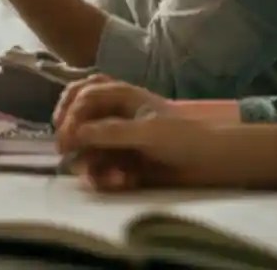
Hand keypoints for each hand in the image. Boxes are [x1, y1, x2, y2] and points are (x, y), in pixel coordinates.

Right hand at [54, 80, 231, 190]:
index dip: (70, 115)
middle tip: (66, 152)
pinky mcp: (121, 158)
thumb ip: (112, 131)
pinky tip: (120, 182)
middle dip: (69, 134)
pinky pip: (100, 165)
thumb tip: (78, 133)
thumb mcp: (148, 132)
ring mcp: (117, 135)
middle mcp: (114, 111)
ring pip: (86, 144)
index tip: (66, 140)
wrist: (210, 161)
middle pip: (76, 113)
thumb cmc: (183, 137)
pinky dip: (104, 175)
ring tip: (100, 178)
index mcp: (121, 94)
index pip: (83, 96)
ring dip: (89, 161)